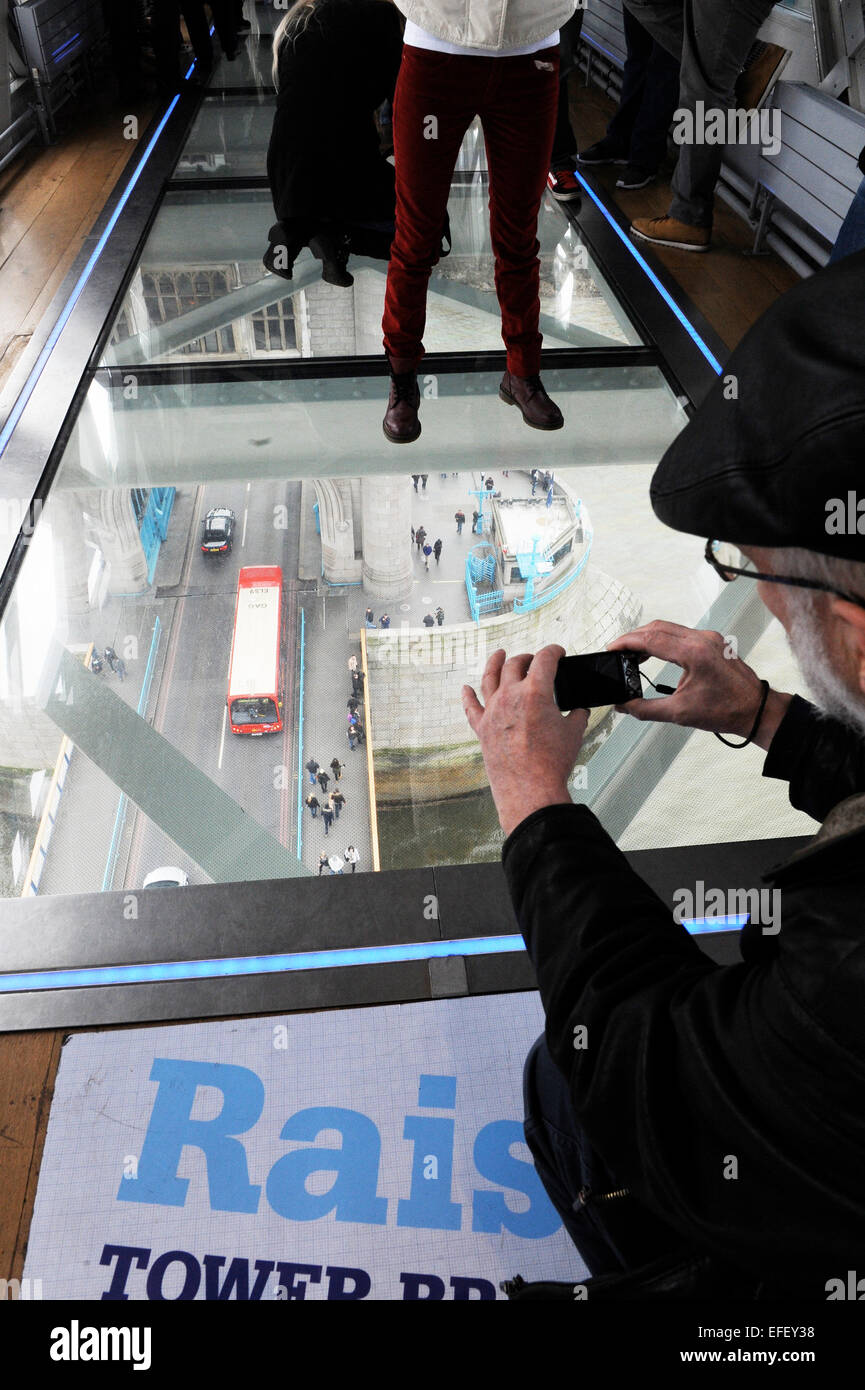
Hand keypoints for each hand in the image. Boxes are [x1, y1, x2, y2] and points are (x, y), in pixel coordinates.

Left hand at [462, 645, 585, 836]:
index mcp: (535, 692)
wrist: (530, 790)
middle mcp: (510, 696)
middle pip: (515, 664)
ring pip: (489, 678)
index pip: (544, 659)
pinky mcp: (482, 729)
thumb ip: (577, 716)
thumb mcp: (573, 733)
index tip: (558, 652)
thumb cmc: (552, 763)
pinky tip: (466, 688)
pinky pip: (471, 707)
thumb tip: (579, 711)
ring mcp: (492, 712)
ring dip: (495, 663)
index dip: (554, 651)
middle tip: (534, 660)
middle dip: (527, 657)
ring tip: (499, 655)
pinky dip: (468, 696)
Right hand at [607, 621, 790, 746]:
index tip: (611, 648)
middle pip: (657, 627)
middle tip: (617, 651)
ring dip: (648, 637)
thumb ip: (645, 709)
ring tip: (632, 654)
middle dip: (634, 637)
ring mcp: (709, 638)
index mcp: (694, 653)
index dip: (626, 642)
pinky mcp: (712, 641)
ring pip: (669, 628)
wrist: (755, 710)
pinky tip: (654, 653)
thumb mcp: (679, 713)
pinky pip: (681, 633)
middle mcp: (702, 639)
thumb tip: (622, 706)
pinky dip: (663, 640)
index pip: (651, 639)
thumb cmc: (726, 710)